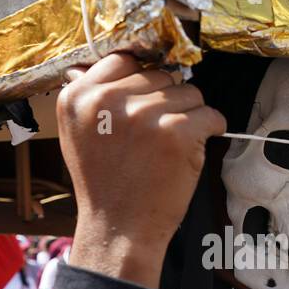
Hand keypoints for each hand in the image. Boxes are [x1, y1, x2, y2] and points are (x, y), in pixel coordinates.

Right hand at [57, 52, 224, 288]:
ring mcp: (144, 114)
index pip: (124, 59)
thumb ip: (94, 96)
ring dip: (189, 116)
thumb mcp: (77, 133)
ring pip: (188, 92)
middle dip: (166, 100)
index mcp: (78, 96)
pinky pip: (209, 114)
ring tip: (170, 146)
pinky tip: (193, 147)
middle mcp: (108, 99)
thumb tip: (121, 62)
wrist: (118, 229)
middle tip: (156, 136)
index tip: (147, 101)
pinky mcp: (177, 131)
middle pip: (159, 74)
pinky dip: (211, 129)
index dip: (142, 80)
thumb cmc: (104, 184)